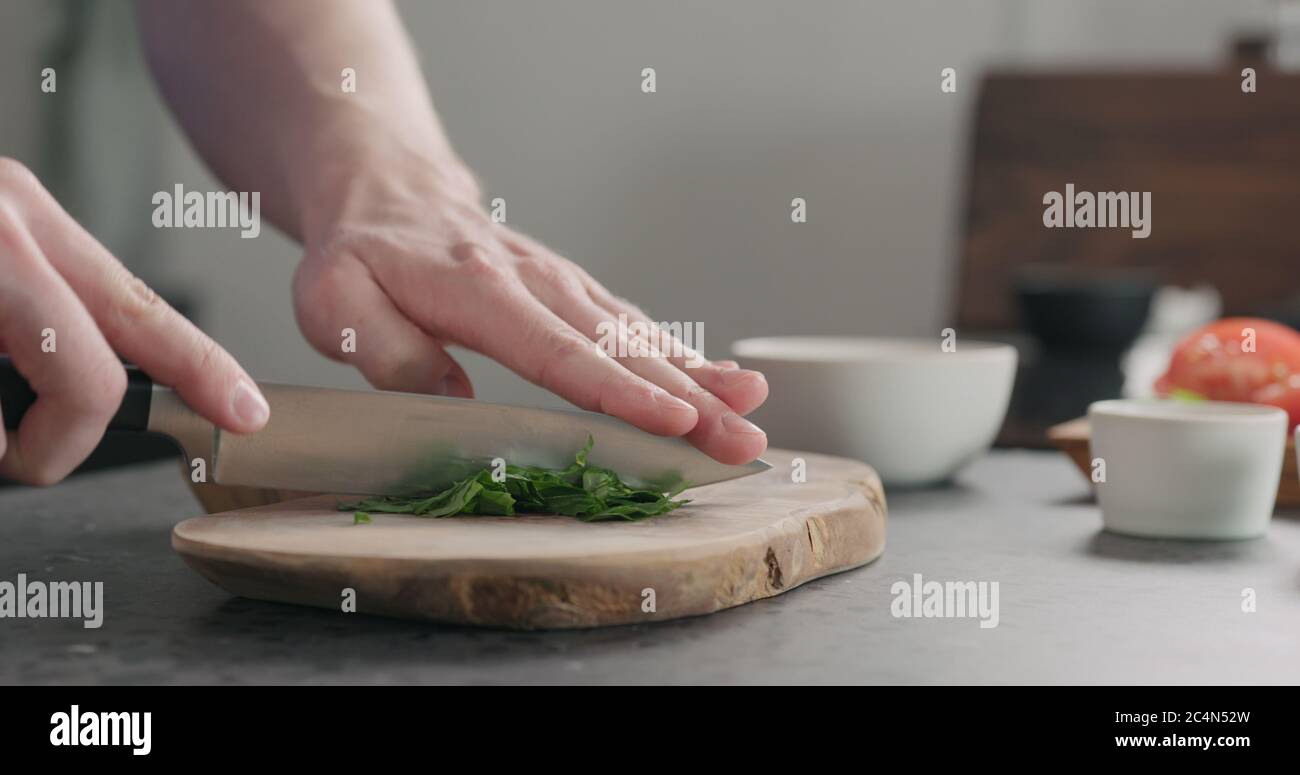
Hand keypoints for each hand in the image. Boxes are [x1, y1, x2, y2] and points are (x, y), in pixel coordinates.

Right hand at [0, 158, 268, 484]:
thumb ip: (41, 304)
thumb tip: (92, 386)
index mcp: (26, 217)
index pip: (140, 308)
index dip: (201, 370)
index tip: (247, 412)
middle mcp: (6, 230)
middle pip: (93, 383)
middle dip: (65, 444)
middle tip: (34, 457)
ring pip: (33, 409)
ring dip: (5, 445)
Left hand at [291, 168, 769, 464]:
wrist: (391, 191)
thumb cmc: (361, 256)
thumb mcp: (336, 303)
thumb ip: (388, 351)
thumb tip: (449, 399)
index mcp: (481, 291)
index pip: (561, 350)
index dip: (621, 391)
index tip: (676, 421)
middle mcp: (538, 283)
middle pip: (623, 349)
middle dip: (692, 399)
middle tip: (743, 440)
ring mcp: (564, 284)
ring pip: (643, 336)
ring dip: (703, 379)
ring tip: (753, 413)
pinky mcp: (575, 291)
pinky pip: (637, 325)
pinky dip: (685, 355)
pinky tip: (724, 380)